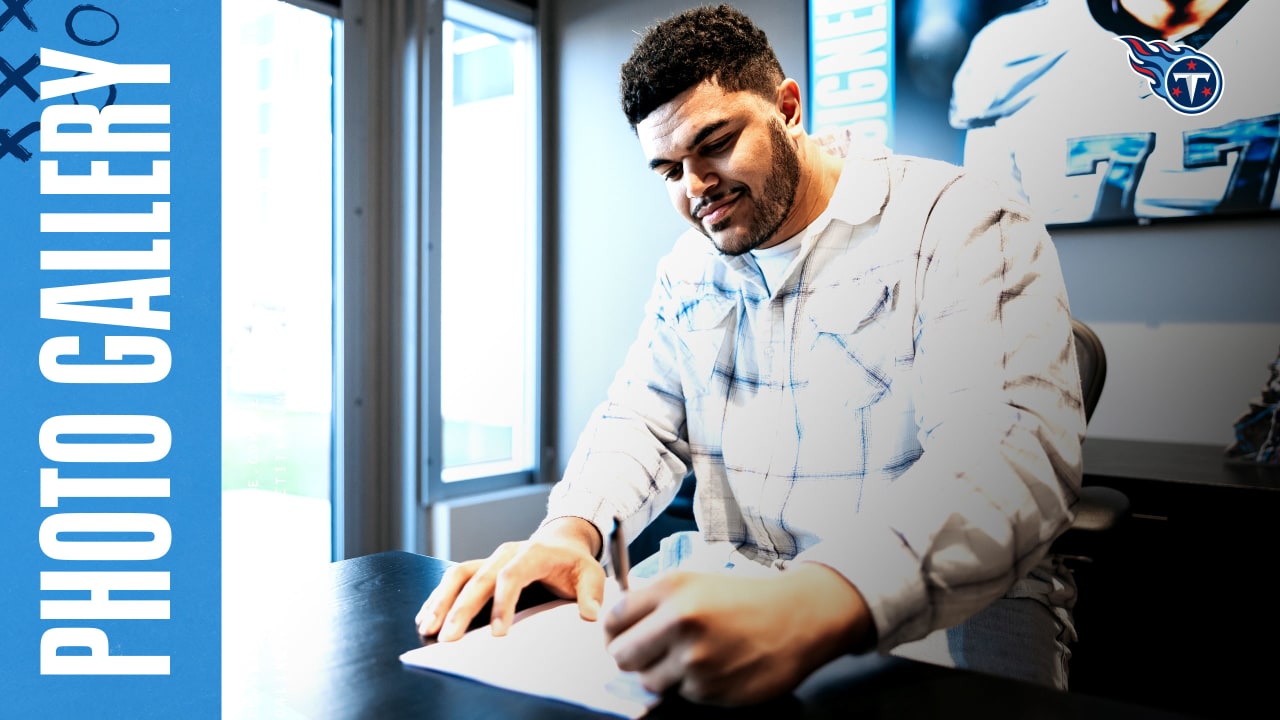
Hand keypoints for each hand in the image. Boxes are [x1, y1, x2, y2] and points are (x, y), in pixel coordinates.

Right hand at [415, 516, 605, 640]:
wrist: (561, 541)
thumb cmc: (574, 562)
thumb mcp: (591, 573)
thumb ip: (591, 594)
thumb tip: (590, 615)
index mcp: (532, 552)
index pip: (511, 575)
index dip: (503, 603)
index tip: (499, 632)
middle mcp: (505, 553)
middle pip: (477, 578)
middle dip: (460, 608)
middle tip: (448, 637)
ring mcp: (489, 559)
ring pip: (458, 575)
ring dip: (441, 601)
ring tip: (427, 627)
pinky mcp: (480, 568)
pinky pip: (454, 579)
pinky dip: (439, 597)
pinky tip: (426, 617)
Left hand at [603, 563, 871, 705]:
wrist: (796, 619)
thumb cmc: (744, 600)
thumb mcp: (696, 583)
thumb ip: (654, 603)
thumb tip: (616, 629)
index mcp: (672, 589)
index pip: (614, 619)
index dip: (614, 631)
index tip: (620, 636)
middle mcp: (679, 622)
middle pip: (621, 655)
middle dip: (630, 657)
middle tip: (646, 653)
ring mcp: (695, 659)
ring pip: (648, 681)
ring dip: (662, 674)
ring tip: (690, 657)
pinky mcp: (710, 689)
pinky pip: (681, 694)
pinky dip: (692, 685)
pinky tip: (714, 667)